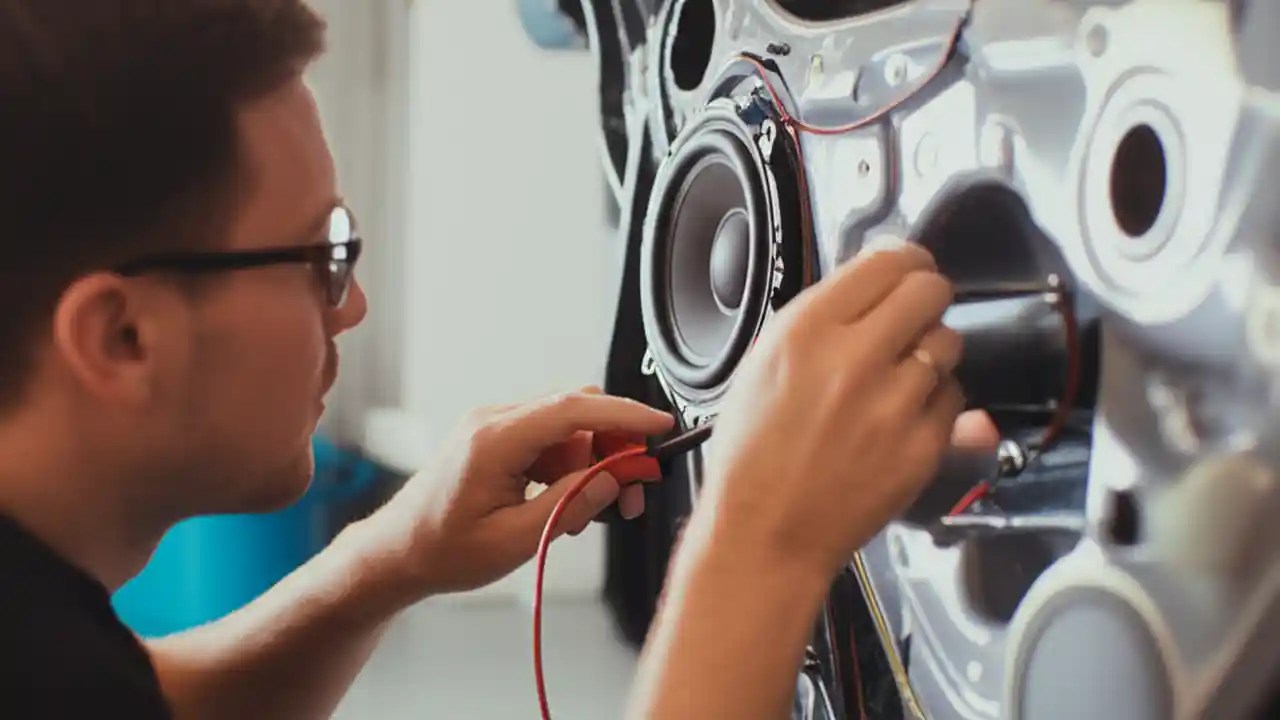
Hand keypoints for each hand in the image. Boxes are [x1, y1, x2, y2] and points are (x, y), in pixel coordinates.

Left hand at [366, 389, 673, 597]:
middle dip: (614, 446)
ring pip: (567, 427)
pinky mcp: (497, 438)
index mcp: (495, 440)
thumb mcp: (515, 540)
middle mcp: (494, 421)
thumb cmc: (443, 550)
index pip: (573, 409)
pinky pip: (549, 439)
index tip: (660, 426)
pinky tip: (567, 502)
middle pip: (576, 412)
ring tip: (594, 510)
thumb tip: (615, 480)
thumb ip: (570, 506)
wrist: (397, 552)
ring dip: (592, 461)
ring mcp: (494, 426)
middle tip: (632, 491)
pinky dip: (570, 465)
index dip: (624, 415)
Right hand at [691, 243, 993, 579]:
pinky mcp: (923, 446)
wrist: (765, 534)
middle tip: (914, 317)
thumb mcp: (762, 364)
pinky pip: (956, 398)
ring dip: (931, 353)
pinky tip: (902, 417)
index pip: (888, 260)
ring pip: (949, 343)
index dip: (905, 261)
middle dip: (926, 298)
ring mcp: (895, 404)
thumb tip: (872, 284)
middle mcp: (855, 358)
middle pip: (931, 290)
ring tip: (899, 378)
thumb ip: (820, 320)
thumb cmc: (752, 454)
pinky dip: (937, 402)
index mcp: (807, 330)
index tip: (907, 269)